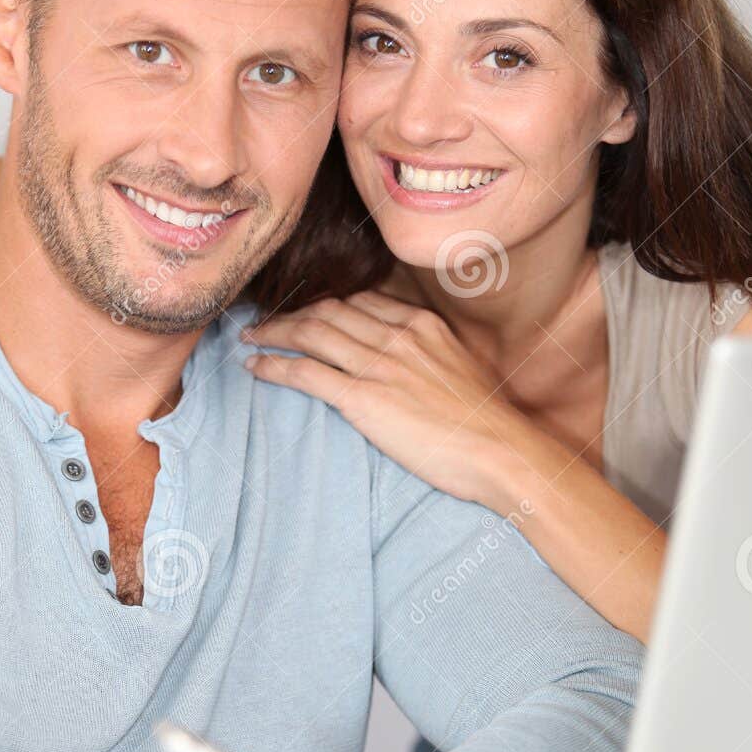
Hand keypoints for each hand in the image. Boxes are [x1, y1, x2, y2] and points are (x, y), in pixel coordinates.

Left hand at [242, 293, 516, 510]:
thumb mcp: (460, 367)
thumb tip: (410, 364)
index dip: (325, 305)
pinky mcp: (363, 399)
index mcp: (421, 324)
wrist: (500, 450)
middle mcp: (396, 335)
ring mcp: (378, 365)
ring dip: (272, 334)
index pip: (359, 301)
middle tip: (267, 323)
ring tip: (251, 339)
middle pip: (328, 311)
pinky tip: (254, 367)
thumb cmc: (485, 421)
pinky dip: (273, 366)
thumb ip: (429, 353)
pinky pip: (305, 373)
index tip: (307, 314)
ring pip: (310, 334)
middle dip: (291, 314)